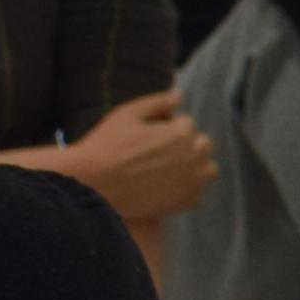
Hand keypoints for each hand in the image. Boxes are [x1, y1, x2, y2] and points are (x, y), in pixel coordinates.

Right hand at [69, 91, 218, 224]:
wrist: (92, 186)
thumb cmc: (106, 146)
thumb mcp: (127, 114)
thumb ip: (157, 102)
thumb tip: (178, 95)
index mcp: (181, 134)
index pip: (187, 123)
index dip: (168, 126)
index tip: (149, 135)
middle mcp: (192, 158)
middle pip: (203, 145)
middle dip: (186, 144)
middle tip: (159, 151)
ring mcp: (190, 183)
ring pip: (207, 170)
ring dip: (195, 166)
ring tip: (168, 168)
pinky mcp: (184, 204)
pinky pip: (197, 194)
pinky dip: (187, 189)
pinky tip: (166, 187)